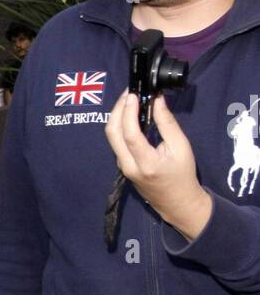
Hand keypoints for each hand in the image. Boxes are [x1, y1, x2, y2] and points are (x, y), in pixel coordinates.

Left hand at [105, 91, 212, 240]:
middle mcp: (129, 166)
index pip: (130, 134)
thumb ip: (167, 123)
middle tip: (129, 92)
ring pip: (112, 137)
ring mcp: (123, 167)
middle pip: (112, 133)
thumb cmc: (182, 175)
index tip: (133, 94)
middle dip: (118, 109)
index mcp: (146, 163)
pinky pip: (116, 142)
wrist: (177, 202)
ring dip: (118, 116)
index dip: (128, 112)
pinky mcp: (122, 165)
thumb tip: (157, 100)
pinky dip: (121, 125)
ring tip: (130, 99)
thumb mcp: (181, 147)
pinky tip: (131, 115)